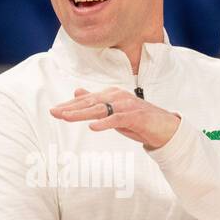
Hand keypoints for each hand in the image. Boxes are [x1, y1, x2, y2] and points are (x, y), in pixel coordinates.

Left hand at [50, 87, 180, 149]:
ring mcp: (127, 106)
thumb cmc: (138, 120)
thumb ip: (96, 103)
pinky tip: (93, 127)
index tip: (54, 110)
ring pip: (100, 109)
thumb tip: (77, 92)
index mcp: (111, 95)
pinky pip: (117, 119)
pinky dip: (105, 123)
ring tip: (67, 117)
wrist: (164, 127)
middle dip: (71, 108)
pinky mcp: (135, 117)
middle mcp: (118, 97)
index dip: (70, 105)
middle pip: (90, 103)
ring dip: (82, 114)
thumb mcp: (113, 112)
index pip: (87, 100)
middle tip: (54, 112)